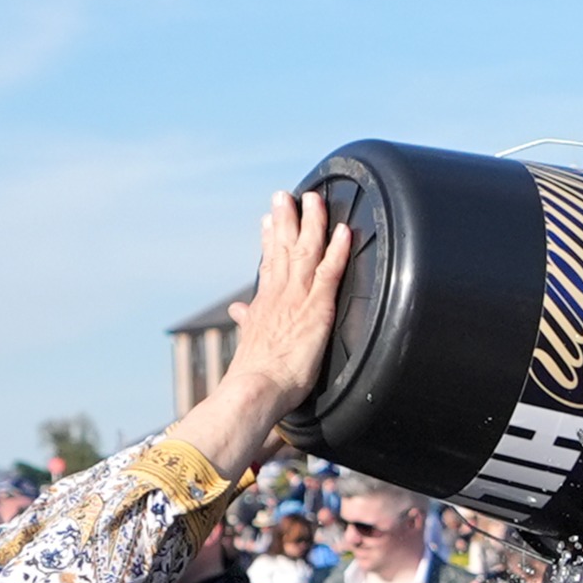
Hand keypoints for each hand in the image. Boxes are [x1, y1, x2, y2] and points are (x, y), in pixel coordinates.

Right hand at [218, 188, 360, 418]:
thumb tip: (238, 310)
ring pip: (305, 250)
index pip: (268, 264)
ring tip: (313, 198)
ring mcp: (297, 297)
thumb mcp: (249, 341)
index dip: (269, 240)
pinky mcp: (316, 308)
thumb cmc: (254, 375)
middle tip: (286, 195)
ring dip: (311, 222)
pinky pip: (330, 271)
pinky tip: (344, 231)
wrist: (256, 388)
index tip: (269, 220)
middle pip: (283, 247)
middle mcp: (279, 293)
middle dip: (285, 219)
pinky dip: (337, 249)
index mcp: (264, 303)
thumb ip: (247, 321)